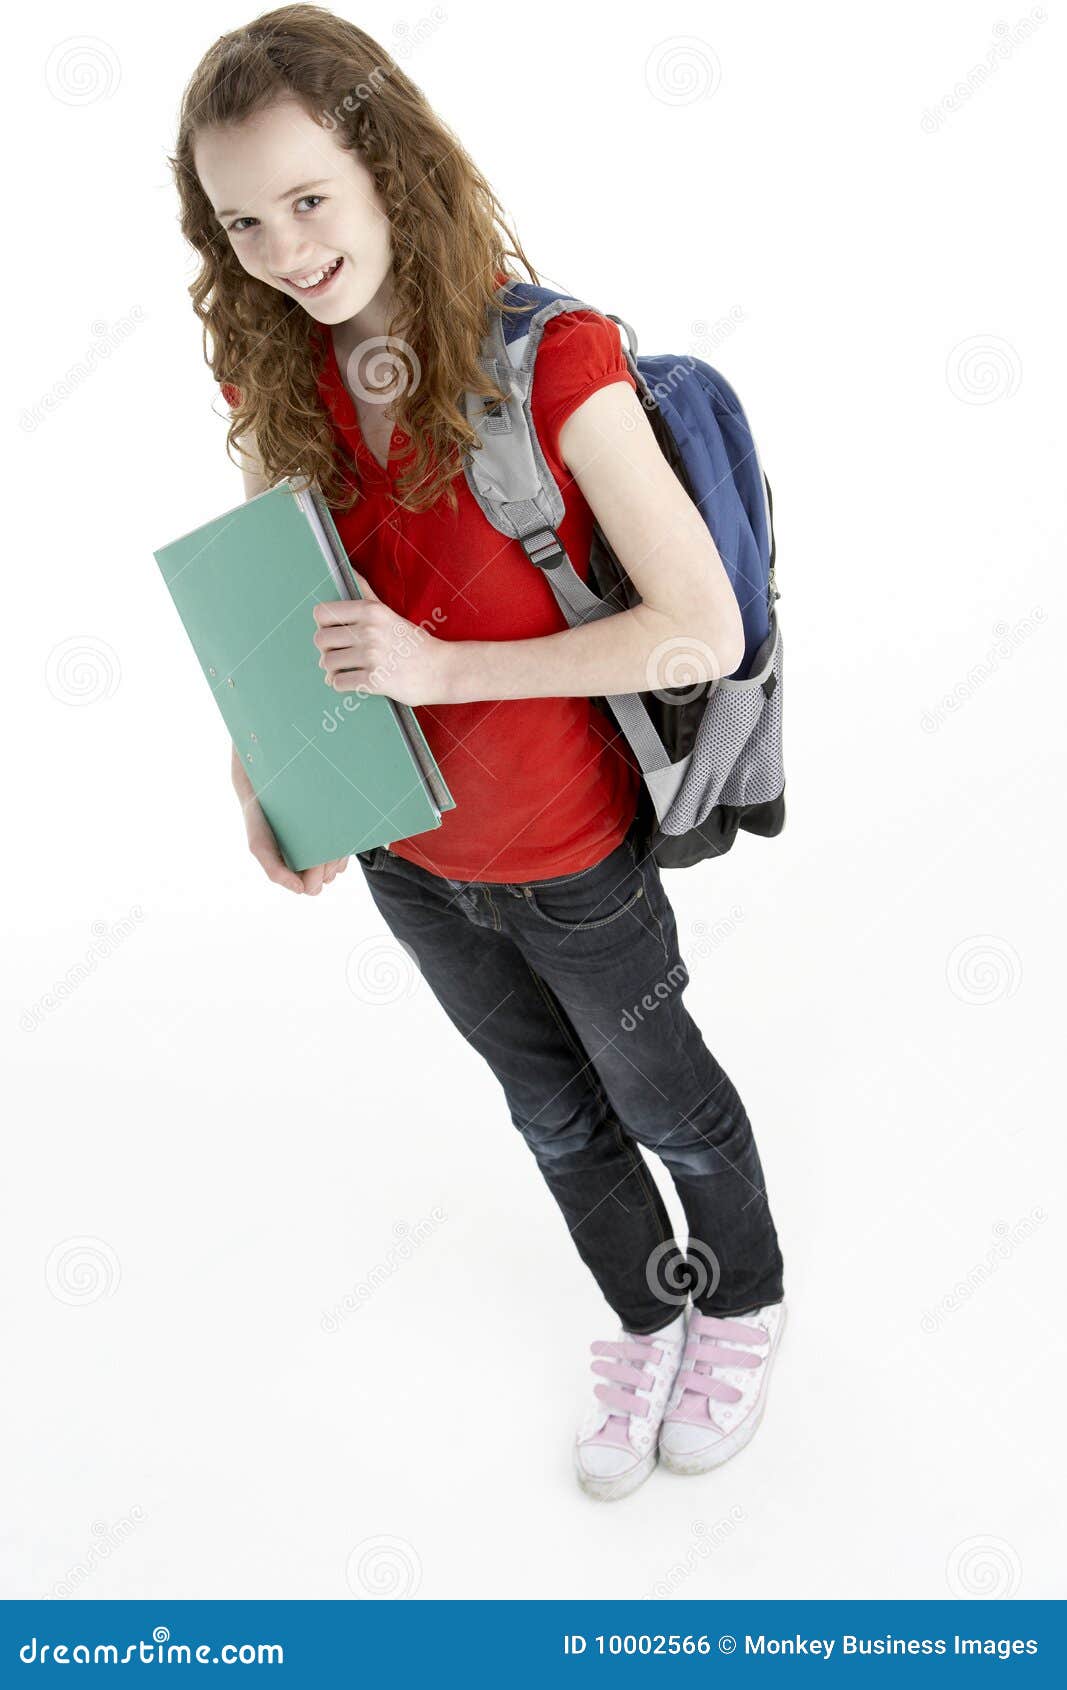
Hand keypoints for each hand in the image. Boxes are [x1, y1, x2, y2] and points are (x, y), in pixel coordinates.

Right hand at [243, 793, 348, 895]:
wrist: (265, 792)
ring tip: (327, 836)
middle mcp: (307, 865)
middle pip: (327, 878)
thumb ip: (275, 872)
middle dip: (327, 866)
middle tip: (323, 846)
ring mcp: (319, 851)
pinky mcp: (330, 836)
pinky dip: (342, 844)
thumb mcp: (259, 847)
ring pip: (337, 866)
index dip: (315, 877)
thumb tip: (300, 889)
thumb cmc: (260, 823)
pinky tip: (333, 831)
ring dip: (336, 854)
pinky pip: (344, 850)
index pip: (312, 886)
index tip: (314, 860)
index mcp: (292, 872)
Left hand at [312, 569, 453, 705]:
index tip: (333, 632)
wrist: (442, 670)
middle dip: (327, 649)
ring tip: (346, 669)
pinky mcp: (374, 681)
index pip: (322, 613)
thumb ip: (366, 593)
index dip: (323, 624)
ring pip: (327, 663)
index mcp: (371, 610)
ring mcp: (371, 656)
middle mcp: (369, 631)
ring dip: (333, 669)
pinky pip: (338, 683)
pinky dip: (341, 684)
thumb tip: (350, 570)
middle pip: (320, 639)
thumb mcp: (390, 614)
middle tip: (340, 654)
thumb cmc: (415, 643)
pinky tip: (352, 681)